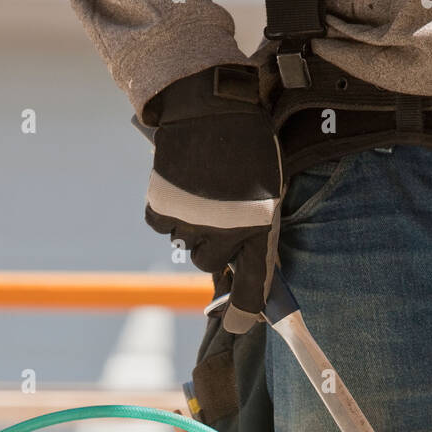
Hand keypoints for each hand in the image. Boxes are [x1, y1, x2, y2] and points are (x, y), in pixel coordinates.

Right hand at [143, 65, 282, 333]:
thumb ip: (258, 232)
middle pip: (211, 264)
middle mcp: (226, 231)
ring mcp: (192, 221)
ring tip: (204, 190)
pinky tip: (183, 186)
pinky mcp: (162, 207)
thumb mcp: (268, 191)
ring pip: (186, 246)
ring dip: (192, 226)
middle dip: (215, 245)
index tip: (242, 327)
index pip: (252, 287)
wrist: (212, 104)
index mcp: (259, 227)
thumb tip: (239, 271)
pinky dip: (169, 212)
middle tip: (221, 212)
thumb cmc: (250, 147)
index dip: (245, 313)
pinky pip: (163, 226)